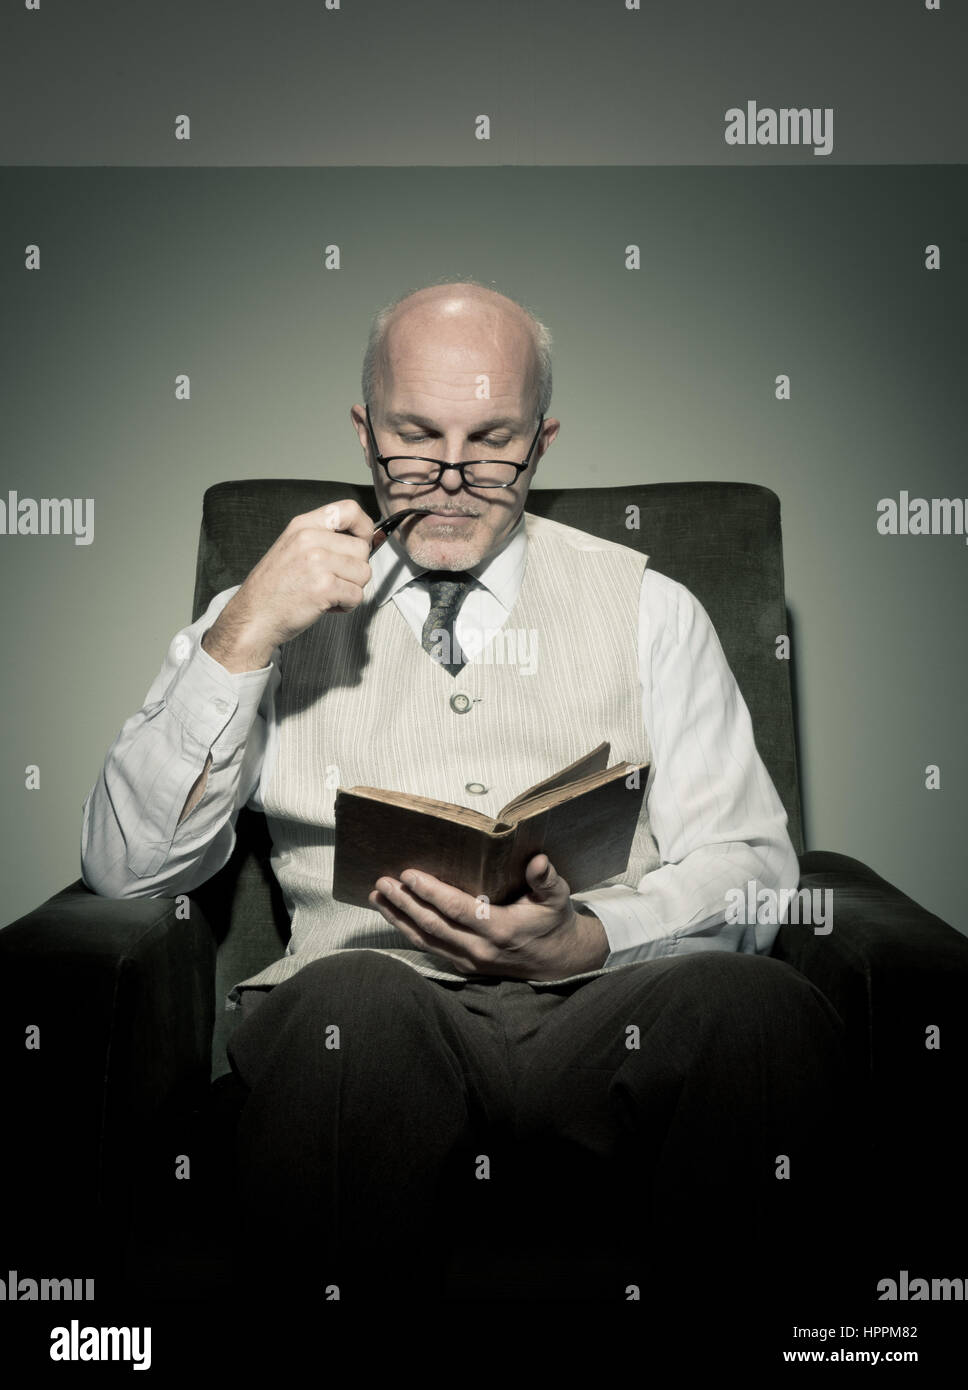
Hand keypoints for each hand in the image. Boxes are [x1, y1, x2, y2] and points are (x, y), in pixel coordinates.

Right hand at [201, 499, 373, 671]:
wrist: (253, 616)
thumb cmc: (273, 588)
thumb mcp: (292, 547)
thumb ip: (322, 538)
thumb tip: (361, 540)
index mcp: (303, 526)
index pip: (350, 510)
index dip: (363, 527)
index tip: (362, 542)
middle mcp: (310, 539)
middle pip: (362, 548)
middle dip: (355, 569)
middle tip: (333, 580)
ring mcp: (317, 562)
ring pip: (364, 573)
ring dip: (351, 589)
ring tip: (327, 593)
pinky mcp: (324, 587)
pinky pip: (357, 595)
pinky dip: (346, 606)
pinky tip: (326, 605)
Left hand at [368, 854, 610, 980]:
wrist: (558, 962)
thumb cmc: (554, 922)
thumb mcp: (558, 898)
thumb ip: (547, 879)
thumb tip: (538, 861)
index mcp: (501, 929)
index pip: (457, 909)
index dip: (431, 892)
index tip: (409, 874)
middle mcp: (480, 949)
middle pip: (432, 925)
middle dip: (404, 902)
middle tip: (383, 881)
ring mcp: (469, 961)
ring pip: (426, 940)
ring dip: (399, 918)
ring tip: (377, 897)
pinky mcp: (464, 966)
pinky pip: (431, 948)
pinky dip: (409, 930)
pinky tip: (395, 915)